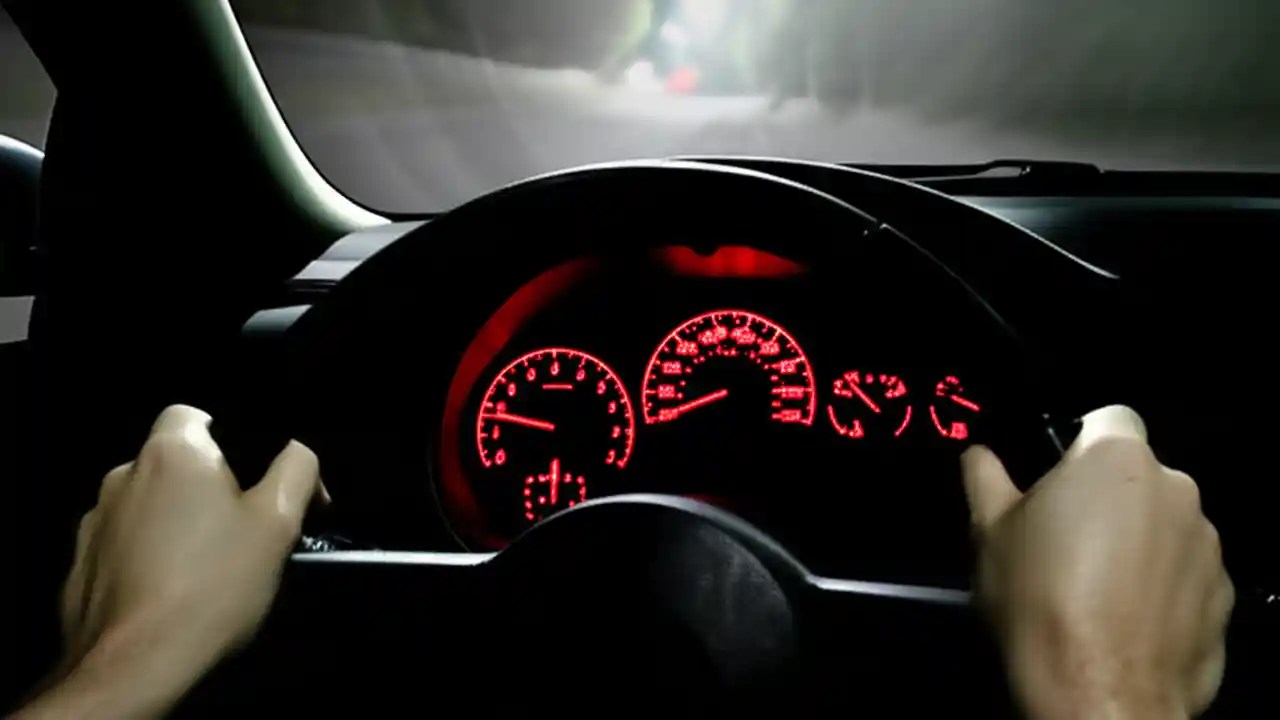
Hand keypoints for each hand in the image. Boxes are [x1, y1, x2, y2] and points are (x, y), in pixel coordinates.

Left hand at [15, 405, 324, 718]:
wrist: (135, 666)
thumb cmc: (213, 585)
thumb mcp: (278, 525)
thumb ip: (296, 471)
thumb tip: (299, 450)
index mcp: (172, 453)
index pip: (190, 414)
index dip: (224, 437)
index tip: (249, 478)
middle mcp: (122, 477)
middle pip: (171, 465)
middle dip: (204, 489)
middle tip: (241, 532)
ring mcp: (93, 524)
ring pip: (145, 508)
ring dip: (172, 525)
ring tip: (205, 570)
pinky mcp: (78, 568)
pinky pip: (121, 549)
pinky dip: (145, 560)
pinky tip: (170, 595)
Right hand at [963, 406, 1231, 719]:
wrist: (1098, 693)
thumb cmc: (1037, 598)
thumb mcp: (988, 532)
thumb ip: (985, 479)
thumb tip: (978, 455)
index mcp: (1115, 459)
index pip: (1110, 418)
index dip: (1082, 444)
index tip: (1059, 482)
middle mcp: (1175, 490)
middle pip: (1140, 476)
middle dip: (1111, 499)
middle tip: (1068, 541)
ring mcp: (1207, 545)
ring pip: (1167, 526)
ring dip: (1141, 543)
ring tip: (1099, 591)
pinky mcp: (1225, 596)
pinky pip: (1188, 575)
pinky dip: (1164, 588)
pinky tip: (1128, 622)